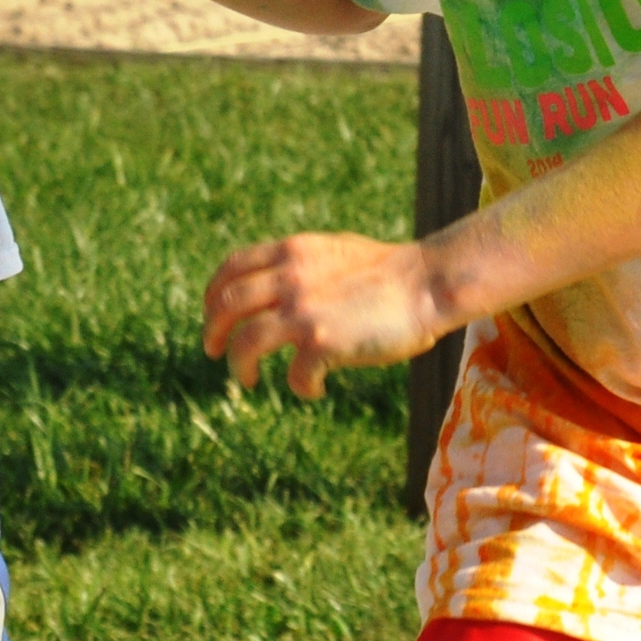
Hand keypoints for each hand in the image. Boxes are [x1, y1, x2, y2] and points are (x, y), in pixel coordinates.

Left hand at [201, 232, 450, 397]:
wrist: (428, 284)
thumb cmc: (389, 272)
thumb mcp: (332, 251)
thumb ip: (300, 264)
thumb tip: (275, 283)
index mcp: (290, 251)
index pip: (231, 268)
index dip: (213, 294)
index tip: (212, 314)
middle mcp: (288, 276)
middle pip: (226, 305)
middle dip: (212, 331)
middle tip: (212, 351)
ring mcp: (303, 309)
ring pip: (246, 342)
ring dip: (239, 365)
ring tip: (247, 379)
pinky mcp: (323, 342)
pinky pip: (294, 375)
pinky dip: (299, 387)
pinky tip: (314, 390)